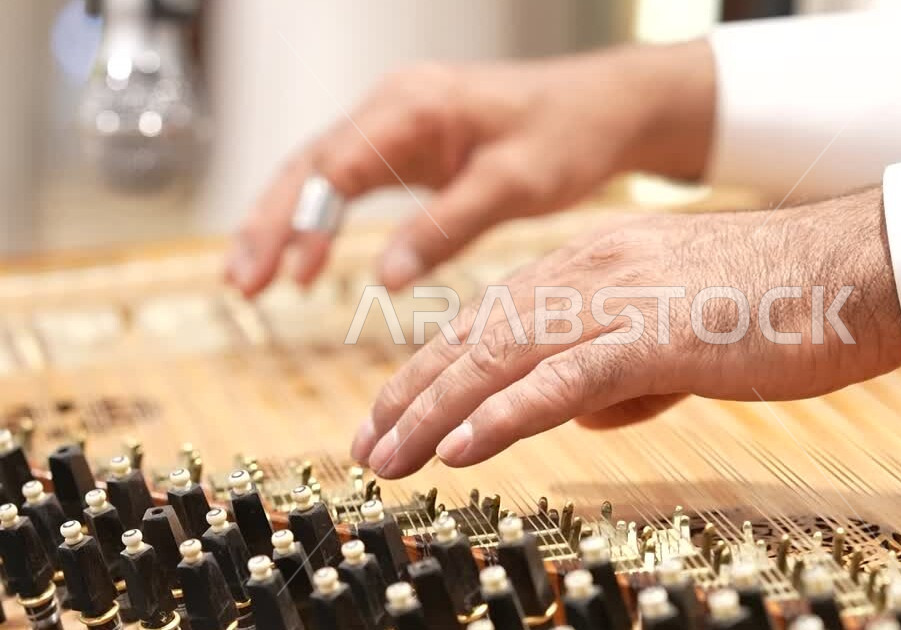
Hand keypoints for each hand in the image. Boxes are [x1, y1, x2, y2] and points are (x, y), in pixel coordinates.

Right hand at [225, 41, 714, 296]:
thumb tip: (387, 279)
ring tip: (248, 281)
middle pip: (310, 166)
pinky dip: (319, 218)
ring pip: (319, 173)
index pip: (336, 166)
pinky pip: (347, 180)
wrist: (602, 108)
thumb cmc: (567, 135)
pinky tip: (299, 256)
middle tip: (239, 285)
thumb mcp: (514, 186)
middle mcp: (394, 106)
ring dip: (282, 224)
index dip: (305, 222)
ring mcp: (396, 122)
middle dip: (268, 225)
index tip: (287, 275)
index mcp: (414, 106)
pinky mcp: (407, 144)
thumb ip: (448, 229)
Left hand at [353, 187, 900, 477]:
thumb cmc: (781, 303)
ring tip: (385, 456)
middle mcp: (594, 271)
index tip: (395, 407)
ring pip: (503, 355)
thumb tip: (578, 411)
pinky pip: (561, 379)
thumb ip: (622, 365)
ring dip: (434, 409)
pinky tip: (457, 446)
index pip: (493, 316)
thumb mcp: (683, 329)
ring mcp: (622, 299)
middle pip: (479, 334)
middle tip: (366, 442)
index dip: (436, 364)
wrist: (859, 270)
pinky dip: (502, 414)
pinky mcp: (657, 336)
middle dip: (412, 391)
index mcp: (597, 263)